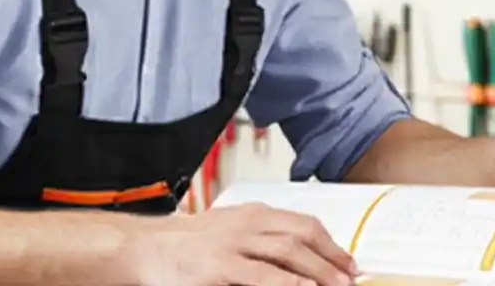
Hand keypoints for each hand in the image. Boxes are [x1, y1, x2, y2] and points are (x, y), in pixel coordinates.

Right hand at [126, 202, 360, 285]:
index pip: (303, 223)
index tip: (348, 261)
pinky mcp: (219, 266)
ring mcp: (233, 244)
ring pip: (289, 252)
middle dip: (332, 257)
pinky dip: (288, 282)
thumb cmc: (183, 246)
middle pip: (303, 235)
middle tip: (352, 277)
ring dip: (319, 270)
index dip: (331, 243)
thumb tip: (294, 259)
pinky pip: (261, 274)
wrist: (142, 249)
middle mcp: (247, 224)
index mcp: (251, 214)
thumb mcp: (227, 233)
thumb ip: (259, 241)